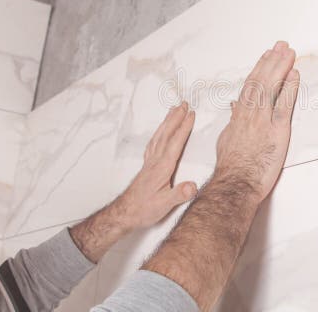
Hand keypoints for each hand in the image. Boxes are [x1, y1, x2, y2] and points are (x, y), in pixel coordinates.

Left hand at [114, 101, 197, 228]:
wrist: (125, 213)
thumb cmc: (144, 209)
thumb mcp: (164, 205)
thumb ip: (179, 194)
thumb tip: (192, 186)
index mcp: (162, 168)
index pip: (175, 143)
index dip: (184, 127)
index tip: (191, 114)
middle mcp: (155, 161)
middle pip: (167, 134)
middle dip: (176, 118)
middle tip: (184, 104)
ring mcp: (150, 163)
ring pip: (159, 136)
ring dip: (167, 122)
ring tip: (173, 111)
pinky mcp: (147, 167)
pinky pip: (153, 143)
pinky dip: (159, 133)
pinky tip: (160, 132)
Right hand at [214, 41, 300, 201]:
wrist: (236, 183)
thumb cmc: (231, 167)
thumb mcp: (226, 140)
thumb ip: (233, 122)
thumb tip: (234, 109)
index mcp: (239, 116)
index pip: (250, 86)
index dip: (259, 69)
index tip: (266, 56)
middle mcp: (250, 114)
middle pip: (261, 81)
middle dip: (272, 61)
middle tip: (281, 46)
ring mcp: (263, 120)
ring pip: (270, 87)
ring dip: (280, 67)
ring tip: (288, 52)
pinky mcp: (277, 130)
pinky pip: (284, 104)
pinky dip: (289, 87)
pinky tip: (294, 75)